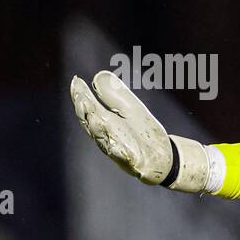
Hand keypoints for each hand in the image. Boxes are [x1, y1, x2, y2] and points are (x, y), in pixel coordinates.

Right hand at [69, 70, 208, 191]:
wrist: (163, 157)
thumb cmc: (142, 133)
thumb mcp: (130, 110)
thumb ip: (115, 96)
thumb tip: (99, 75)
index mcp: (104, 123)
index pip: (88, 109)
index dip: (80, 96)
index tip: (76, 81)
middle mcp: (107, 138)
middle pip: (93, 125)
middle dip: (86, 112)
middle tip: (82, 98)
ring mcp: (119, 152)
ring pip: (105, 142)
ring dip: (100, 130)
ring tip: (96, 117)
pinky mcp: (134, 164)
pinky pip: (127, 160)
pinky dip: (122, 154)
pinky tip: (121, 148)